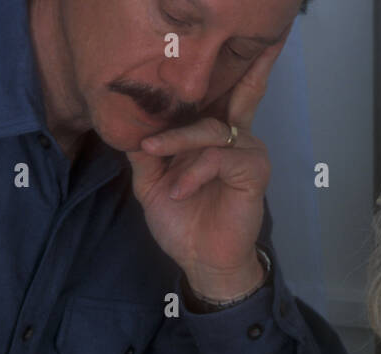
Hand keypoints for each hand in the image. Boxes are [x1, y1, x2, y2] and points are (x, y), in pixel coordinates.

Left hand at [125, 34, 288, 299]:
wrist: (202, 261)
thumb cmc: (183, 222)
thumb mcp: (152, 182)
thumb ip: (145, 151)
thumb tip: (126, 119)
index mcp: (212, 135)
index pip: (214, 94)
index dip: (204, 76)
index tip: (177, 64)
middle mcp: (234, 136)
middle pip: (228, 94)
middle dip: (222, 77)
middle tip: (216, 67)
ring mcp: (247, 152)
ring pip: (210, 129)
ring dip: (178, 142)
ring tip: (155, 159)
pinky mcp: (254, 171)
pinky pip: (219, 157)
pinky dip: (194, 172)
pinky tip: (179, 190)